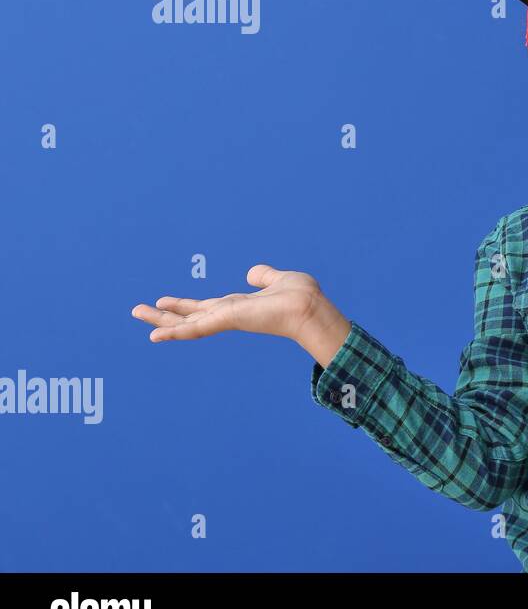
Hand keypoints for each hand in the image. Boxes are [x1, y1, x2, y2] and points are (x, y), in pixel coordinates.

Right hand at [130, 264, 326, 342]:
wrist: (309, 308)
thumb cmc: (301, 297)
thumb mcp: (279, 280)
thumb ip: (264, 277)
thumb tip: (253, 273)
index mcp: (239, 306)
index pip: (206, 307)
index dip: (185, 306)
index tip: (165, 301)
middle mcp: (229, 314)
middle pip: (189, 315)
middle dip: (165, 314)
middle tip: (139, 310)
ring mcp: (226, 319)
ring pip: (186, 322)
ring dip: (161, 320)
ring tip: (137, 313)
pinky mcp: (227, 320)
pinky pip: (195, 328)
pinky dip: (174, 331)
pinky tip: (154, 335)